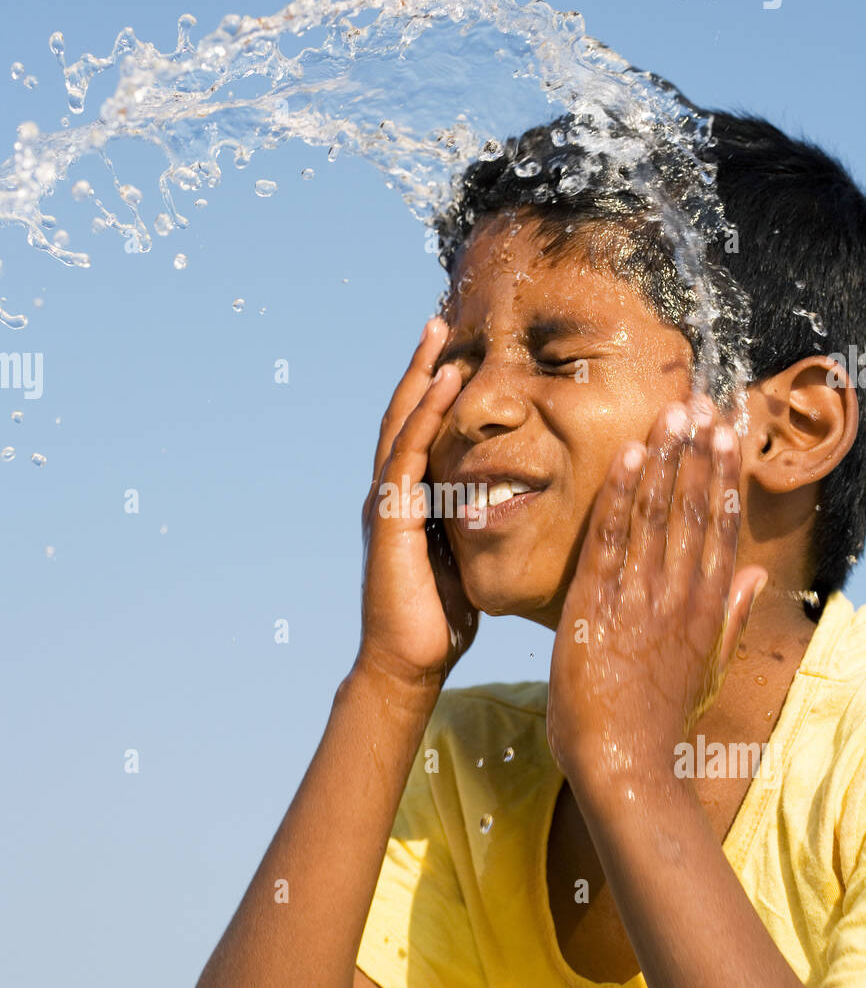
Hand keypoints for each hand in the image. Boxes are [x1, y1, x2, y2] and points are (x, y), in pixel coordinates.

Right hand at [357, 318, 478, 689]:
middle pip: (402, 416)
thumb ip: (470, 528)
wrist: (407, 664)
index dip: (430, 394)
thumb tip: (500, 508)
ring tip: (438, 335)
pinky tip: (443, 384)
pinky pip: (409, 453)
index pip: (417, 435)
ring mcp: (385, 502)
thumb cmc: (438, 622)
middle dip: (419, 368)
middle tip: (437, 324)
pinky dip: (424, 415)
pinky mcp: (391, 515)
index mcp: (407, 503)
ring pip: (401, 424)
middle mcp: (389, 494)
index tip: (452, 356)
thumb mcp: (462, 561)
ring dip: (419, 377)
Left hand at [546, 394, 767, 787]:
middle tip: (704, 404)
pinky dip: (621, 498)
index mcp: (704, 609)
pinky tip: (628, 458)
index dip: (724, 477)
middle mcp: (679, 596)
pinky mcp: (598, 608)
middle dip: (699, 455)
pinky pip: (611, 542)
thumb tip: (759, 573)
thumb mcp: (705, 666)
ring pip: (659, 518)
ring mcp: (641, 600)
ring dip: (667, 462)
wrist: (624, 765)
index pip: (720, 528)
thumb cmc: (656, 720)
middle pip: (696, 512)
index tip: (728, 434)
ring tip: (675, 414)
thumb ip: (731, 614)